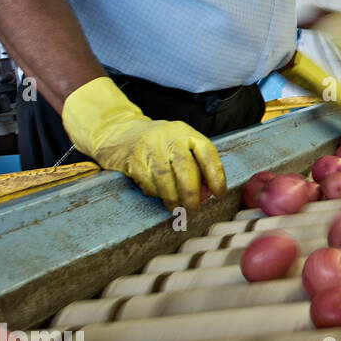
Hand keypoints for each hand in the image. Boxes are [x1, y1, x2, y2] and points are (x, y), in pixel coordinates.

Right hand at [61, 76, 225, 211]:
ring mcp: (149, 146)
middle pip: (185, 168)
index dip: (216, 176)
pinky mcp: (132, 157)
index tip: (219, 194)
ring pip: (164, 177)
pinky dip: (154, 192)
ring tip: (177, 208)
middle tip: (194, 208)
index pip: (207, 154)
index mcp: (187, 133)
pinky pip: (146, 180)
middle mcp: (169, 136)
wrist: (121, 131)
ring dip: (172, 197)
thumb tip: (209, 193)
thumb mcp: (181, 145)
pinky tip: (159, 197)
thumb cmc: (160, 145)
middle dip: (191, 193)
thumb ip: (196, 165)